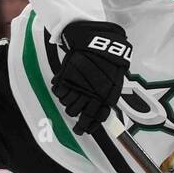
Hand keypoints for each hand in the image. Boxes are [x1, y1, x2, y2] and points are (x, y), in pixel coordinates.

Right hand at [52, 20, 130, 134]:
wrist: (99, 42)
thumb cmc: (110, 63)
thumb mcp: (114, 83)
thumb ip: (106, 100)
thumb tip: (100, 116)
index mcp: (104, 97)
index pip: (92, 119)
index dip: (85, 127)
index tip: (81, 130)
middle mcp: (90, 94)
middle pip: (76, 114)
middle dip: (75, 115)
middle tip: (75, 111)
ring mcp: (77, 85)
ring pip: (67, 104)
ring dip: (68, 103)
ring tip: (71, 96)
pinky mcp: (67, 76)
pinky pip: (59, 92)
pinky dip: (60, 92)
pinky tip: (65, 88)